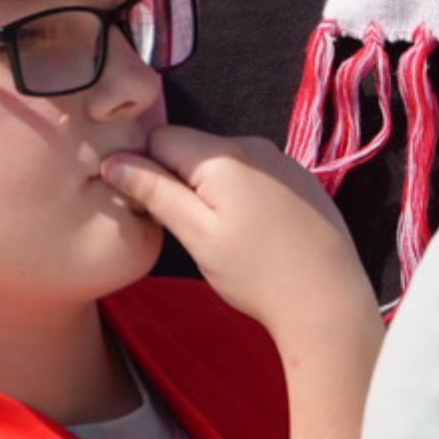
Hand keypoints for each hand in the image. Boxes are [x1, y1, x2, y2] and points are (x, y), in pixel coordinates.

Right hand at [97, 126, 377, 344]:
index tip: (152, 206)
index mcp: (223, 156)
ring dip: (209, 188)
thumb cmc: (255, 271)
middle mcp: (254, 146)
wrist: (327, 301)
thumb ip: (153, 191)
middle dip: (178, 179)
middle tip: (188, 228)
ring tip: (222, 233)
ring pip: (221, 163)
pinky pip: (252, 174)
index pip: (160, 137)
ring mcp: (282, 162)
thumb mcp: (195, 233)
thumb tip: (111, 161)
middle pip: (192, 148)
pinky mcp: (301, 181)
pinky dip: (240, 194)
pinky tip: (252, 230)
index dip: (145, 167)